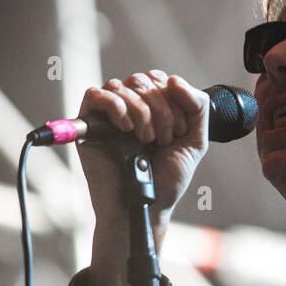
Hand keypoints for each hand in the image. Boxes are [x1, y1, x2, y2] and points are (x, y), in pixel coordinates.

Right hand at [76, 68, 209, 224]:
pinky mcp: (88, 125)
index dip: (173, 99)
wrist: (146, 206)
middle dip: (159, 108)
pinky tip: (126, 128)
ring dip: (140, 111)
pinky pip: (95, 94)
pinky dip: (114, 106)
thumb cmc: (166, 180)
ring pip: (121, 85)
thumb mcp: (194, 142)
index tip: (178, 132)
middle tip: (163, 139)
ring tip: (145, 140)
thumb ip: (197, 108)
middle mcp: (130, 108)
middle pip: (141, 80)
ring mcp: (109, 116)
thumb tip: (174, 79)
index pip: (160, 79)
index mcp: (154, 108)